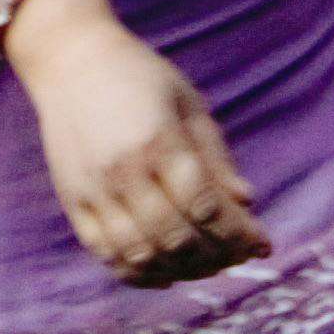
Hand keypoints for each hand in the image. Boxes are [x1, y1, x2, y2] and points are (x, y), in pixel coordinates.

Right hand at [23, 21, 267, 286]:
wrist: (71, 60)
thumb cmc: (140, 77)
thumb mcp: (189, 103)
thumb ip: (216, 157)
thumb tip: (247, 204)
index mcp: (159, 141)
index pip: (205, 207)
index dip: (239, 234)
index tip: (262, 245)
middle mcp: (124, 172)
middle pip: (176, 238)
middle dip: (216, 256)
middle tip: (237, 257)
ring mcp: (94, 191)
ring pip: (141, 255)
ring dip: (181, 270)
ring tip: (206, 265)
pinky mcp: (73, 202)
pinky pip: (105, 253)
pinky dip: (138, 273)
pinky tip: (165, 273)